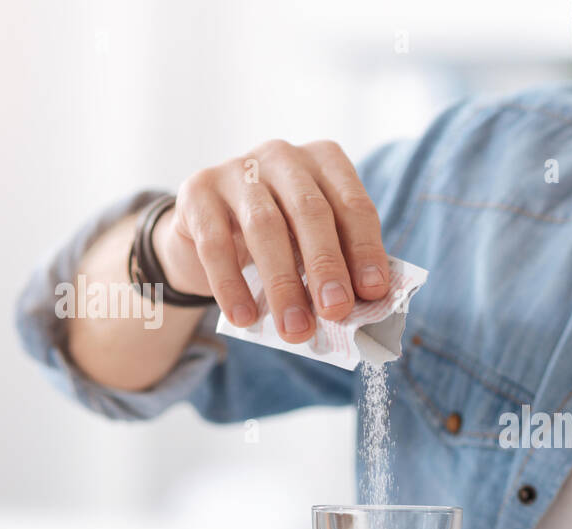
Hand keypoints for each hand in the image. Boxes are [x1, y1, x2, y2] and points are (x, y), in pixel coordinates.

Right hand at [152, 139, 389, 342]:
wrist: (213, 230)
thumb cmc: (283, 238)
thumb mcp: (316, 243)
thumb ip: (341, 263)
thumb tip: (365, 303)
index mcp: (325, 161)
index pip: (353, 204)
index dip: (365, 249)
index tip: (373, 292)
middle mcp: (283, 156)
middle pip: (309, 211)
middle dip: (326, 266)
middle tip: (336, 311)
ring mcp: (237, 169)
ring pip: (264, 226)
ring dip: (283, 284)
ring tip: (295, 328)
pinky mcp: (197, 191)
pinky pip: (214, 242)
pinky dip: (231, 285)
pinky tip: (245, 318)